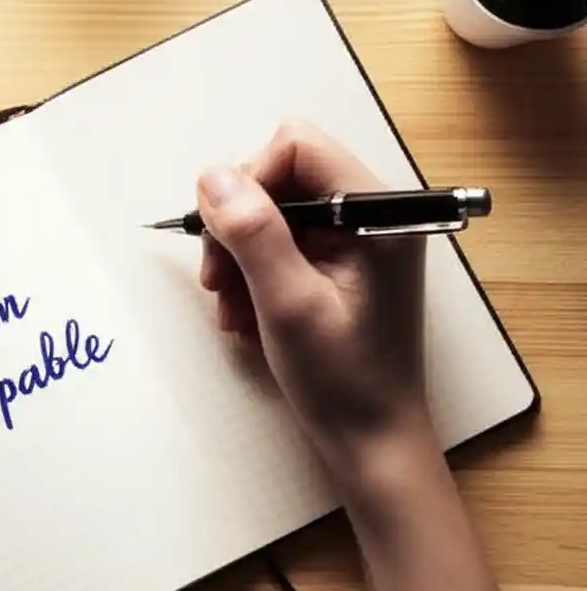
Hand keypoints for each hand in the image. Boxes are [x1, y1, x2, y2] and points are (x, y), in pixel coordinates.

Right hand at [196, 121, 428, 477]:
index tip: (224, 234)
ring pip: (272, 214)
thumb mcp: (288, 303)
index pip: (297, 147)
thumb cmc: (343, 381)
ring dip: (238, 257)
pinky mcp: (338, 267)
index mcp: (378, 213)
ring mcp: (355, 243)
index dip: (250, 180)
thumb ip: (253, 233)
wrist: (371, 443)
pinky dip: (252, 276)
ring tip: (231, 310)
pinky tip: (246, 316)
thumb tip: (213, 175)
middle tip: (217, 280)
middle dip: (238, 226)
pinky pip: (280, 246)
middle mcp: (371, 217)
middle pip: (280, 177)